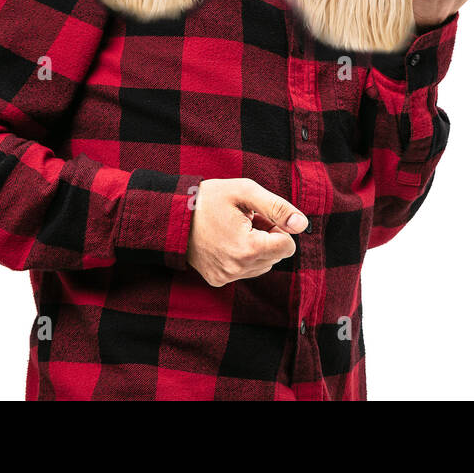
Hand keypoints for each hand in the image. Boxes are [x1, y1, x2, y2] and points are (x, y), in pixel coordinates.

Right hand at [186, 178, 307, 286]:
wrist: (171, 215)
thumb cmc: (209, 198)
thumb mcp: (246, 192)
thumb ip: (278, 208)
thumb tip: (302, 225)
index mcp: (247, 248)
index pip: (288, 246)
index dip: (279, 227)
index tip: (260, 216)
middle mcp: (237, 269)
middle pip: (276, 255)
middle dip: (269, 236)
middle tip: (246, 220)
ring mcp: (226, 277)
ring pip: (263, 264)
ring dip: (257, 246)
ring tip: (236, 229)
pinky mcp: (217, 280)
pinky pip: (246, 270)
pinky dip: (244, 256)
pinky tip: (227, 240)